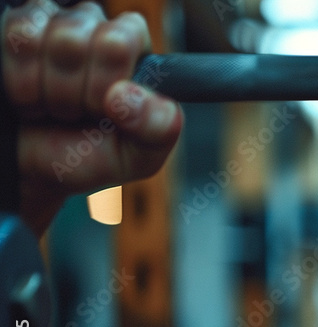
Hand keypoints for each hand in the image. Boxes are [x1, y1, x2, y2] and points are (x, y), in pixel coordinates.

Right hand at [1, 0, 181, 234]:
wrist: (44, 170)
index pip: (120, 40)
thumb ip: (157, 128)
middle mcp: (97, 28)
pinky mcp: (21, 29)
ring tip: (55, 108)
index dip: (106, 81)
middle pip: (76, 38)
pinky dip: (21, 79)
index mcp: (136, 51)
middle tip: (78, 113)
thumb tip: (128, 95)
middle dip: (72, 90)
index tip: (105, 110)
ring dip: (46, 88)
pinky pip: (18, 38)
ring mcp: (55, 24)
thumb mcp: (138, 155)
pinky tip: (31, 97)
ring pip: (43, 39)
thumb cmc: (94, 156)